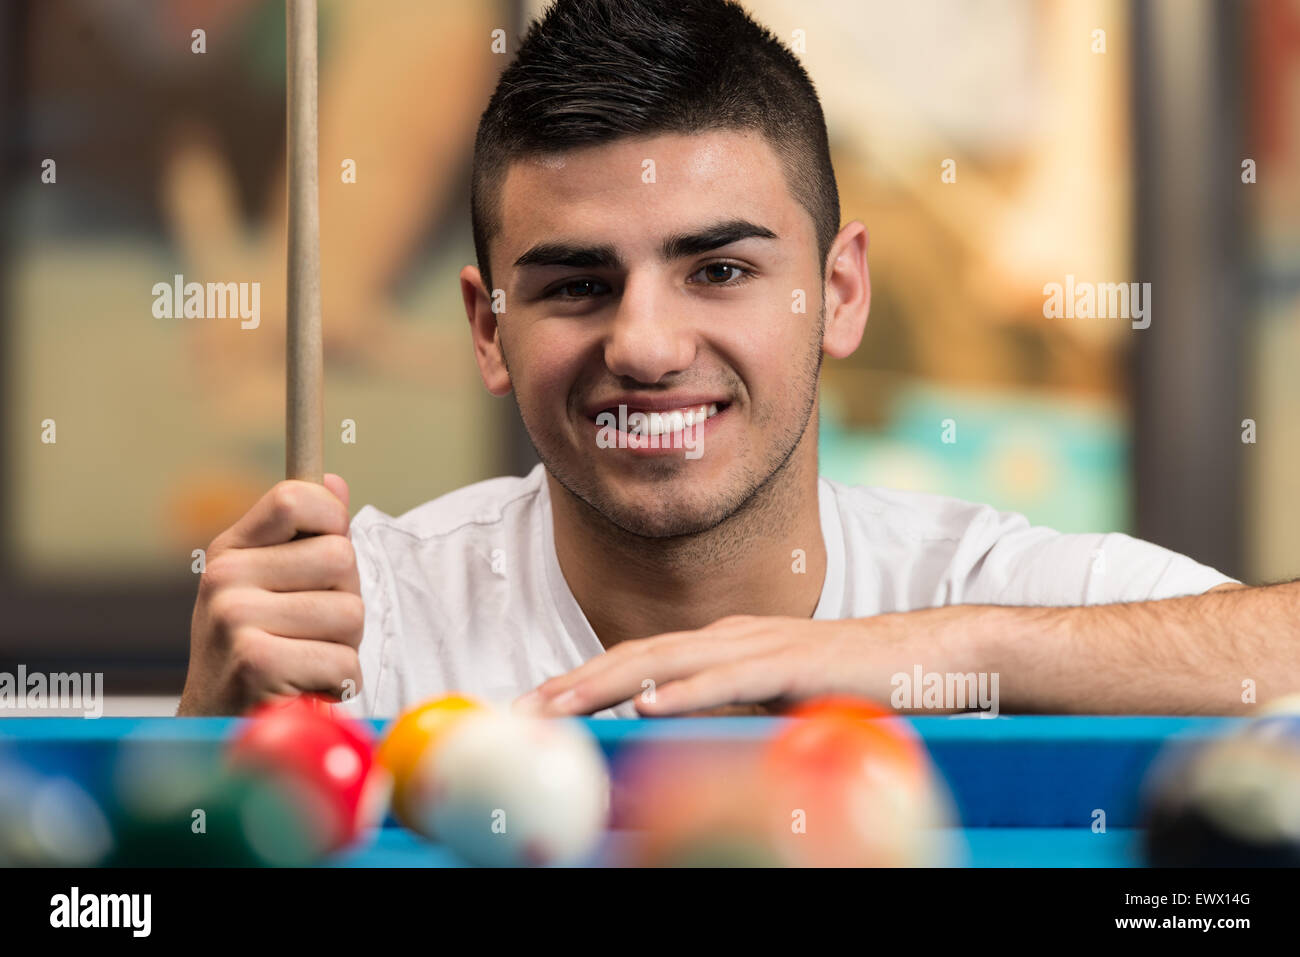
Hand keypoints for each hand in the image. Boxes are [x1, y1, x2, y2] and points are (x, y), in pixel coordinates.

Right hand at [177, 474, 363, 715]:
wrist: (217, 736)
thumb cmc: (259, 659)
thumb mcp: (273, 591)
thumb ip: (306, 539)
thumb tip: (335, 482)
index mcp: (231, 552)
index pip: (295, 496)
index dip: (332, 521)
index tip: (329, 557)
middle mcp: (224, 579)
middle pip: (342, 557)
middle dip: (346, 602)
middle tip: (312, 634)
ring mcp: (235, 618)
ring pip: (351, 613)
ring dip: (344, 648)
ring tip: (306, 664)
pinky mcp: (256, 663)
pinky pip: (344, 662)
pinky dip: (338, 685)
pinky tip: (304, 692)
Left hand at [512, 613, 928, 717]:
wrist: (925, 658)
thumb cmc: (850, 685)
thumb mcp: (772, 701)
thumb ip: (724, 709)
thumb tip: (669, 728)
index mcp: (723, 645)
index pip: (638, 659)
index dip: (583, 679)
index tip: (536, 705)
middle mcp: (732, 637)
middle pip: (637, 654)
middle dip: (575, 681)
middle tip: (523, 709)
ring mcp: (761, 645)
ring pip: (669, 661)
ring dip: (607, 683)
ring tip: (560, 706)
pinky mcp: (795, 663)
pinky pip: (731, 678)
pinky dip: (685, 691)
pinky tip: (649, 703)